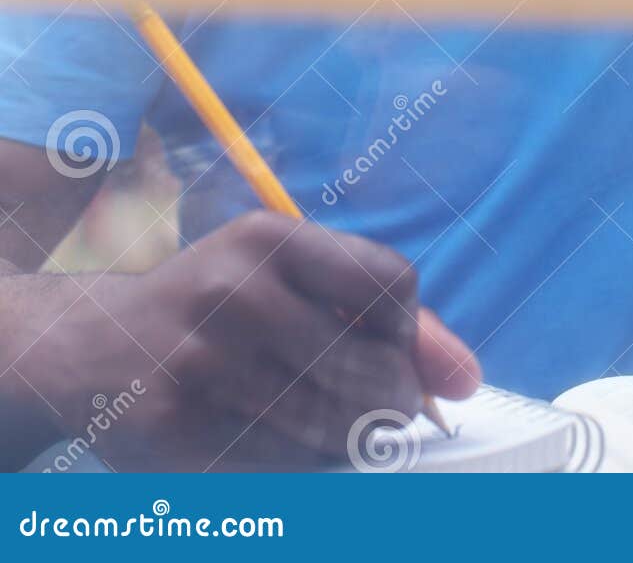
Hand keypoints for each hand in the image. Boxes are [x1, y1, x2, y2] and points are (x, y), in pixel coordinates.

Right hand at [17, 211, 479, 469]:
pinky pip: (280, 468)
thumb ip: (381, 314)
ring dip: (346, 441)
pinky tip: (277, 443)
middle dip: (389, 401)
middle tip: (372, 409)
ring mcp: (201, 361)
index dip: (407, 331)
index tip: (386, 347)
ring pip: (333, 429)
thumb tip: (467, 379)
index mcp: (270, 236)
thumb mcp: (288, 276)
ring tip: (321, 424)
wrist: (92, 347)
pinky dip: (299, 469)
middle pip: (372, 369)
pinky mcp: (176, 427)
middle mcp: (236, 289)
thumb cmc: (217, 307)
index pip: (391, 284)